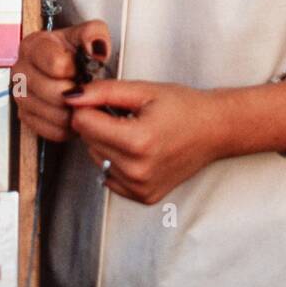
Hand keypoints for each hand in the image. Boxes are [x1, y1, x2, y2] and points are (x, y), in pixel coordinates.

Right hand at [10, 19, 110, 142]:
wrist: (69, 69)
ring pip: (55, 114)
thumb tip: (92, 47)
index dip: (74, 69)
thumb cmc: (74, 52)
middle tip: (84, 87)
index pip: (56, 65)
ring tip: (81, 100)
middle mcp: (21, 71)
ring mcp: (21, 95)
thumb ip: (93, 33)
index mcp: (33, 46)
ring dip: (74, 111)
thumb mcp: (88, 34)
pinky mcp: (26, 117)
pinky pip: (52, 130)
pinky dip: (67, 126)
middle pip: (56, 93)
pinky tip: (72, 112)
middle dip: (76, 93)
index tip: (78, 68)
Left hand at [68, 78, 222, 203]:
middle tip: (124, 113)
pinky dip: (117, 162)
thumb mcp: (144, 90)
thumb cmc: (183, 107)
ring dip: (106, 143)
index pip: (83, 123)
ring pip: (97, 159)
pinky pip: (110, 177)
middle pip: (88, 141)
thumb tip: (70, 97)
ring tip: (134, 130)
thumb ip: (104, 91)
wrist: (214, 130)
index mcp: (137, 142)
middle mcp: (137, 171)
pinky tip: (138, 149)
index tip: (104, 99)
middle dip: (98, 123)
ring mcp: (140, 187)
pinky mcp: (143, 196)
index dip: (89, 106)